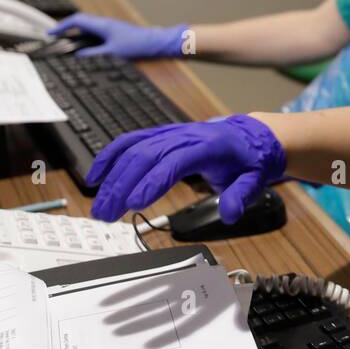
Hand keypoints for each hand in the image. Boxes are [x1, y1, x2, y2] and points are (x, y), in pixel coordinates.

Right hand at [49, 14, 188, 58]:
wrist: (155, 43)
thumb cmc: (137, 45)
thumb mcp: (112, 53)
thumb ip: (93, 55)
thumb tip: (78, 57)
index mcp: (101, 25)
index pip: (76, 21)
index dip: (61, 26)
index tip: (50, 33)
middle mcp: (104, 23)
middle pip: (80, 22)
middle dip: (66, 29)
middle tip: (55, 37)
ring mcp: (110, 27)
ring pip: (88, 28)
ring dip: (76, 33)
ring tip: (66, 43)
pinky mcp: (115, 33)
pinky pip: (95, 33)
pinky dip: (86, 38)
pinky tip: (85, 47)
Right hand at [87, 115, 285, 222]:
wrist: (249, 137)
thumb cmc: (248, 160)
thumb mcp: (254, 180)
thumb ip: (241, 196)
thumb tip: (230, 214)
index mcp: (208, 145)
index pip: (175, 161)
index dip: (153, 180)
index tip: (135, 203)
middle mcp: (184, 136)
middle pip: (146, 156)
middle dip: (122, 186)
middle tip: (107, 214)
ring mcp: (169, 134)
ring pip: (133, 150)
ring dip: (112, 178)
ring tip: (100, 207)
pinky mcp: (159, 136)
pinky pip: (129, 142)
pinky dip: (109, 157)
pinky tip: (95, 177)